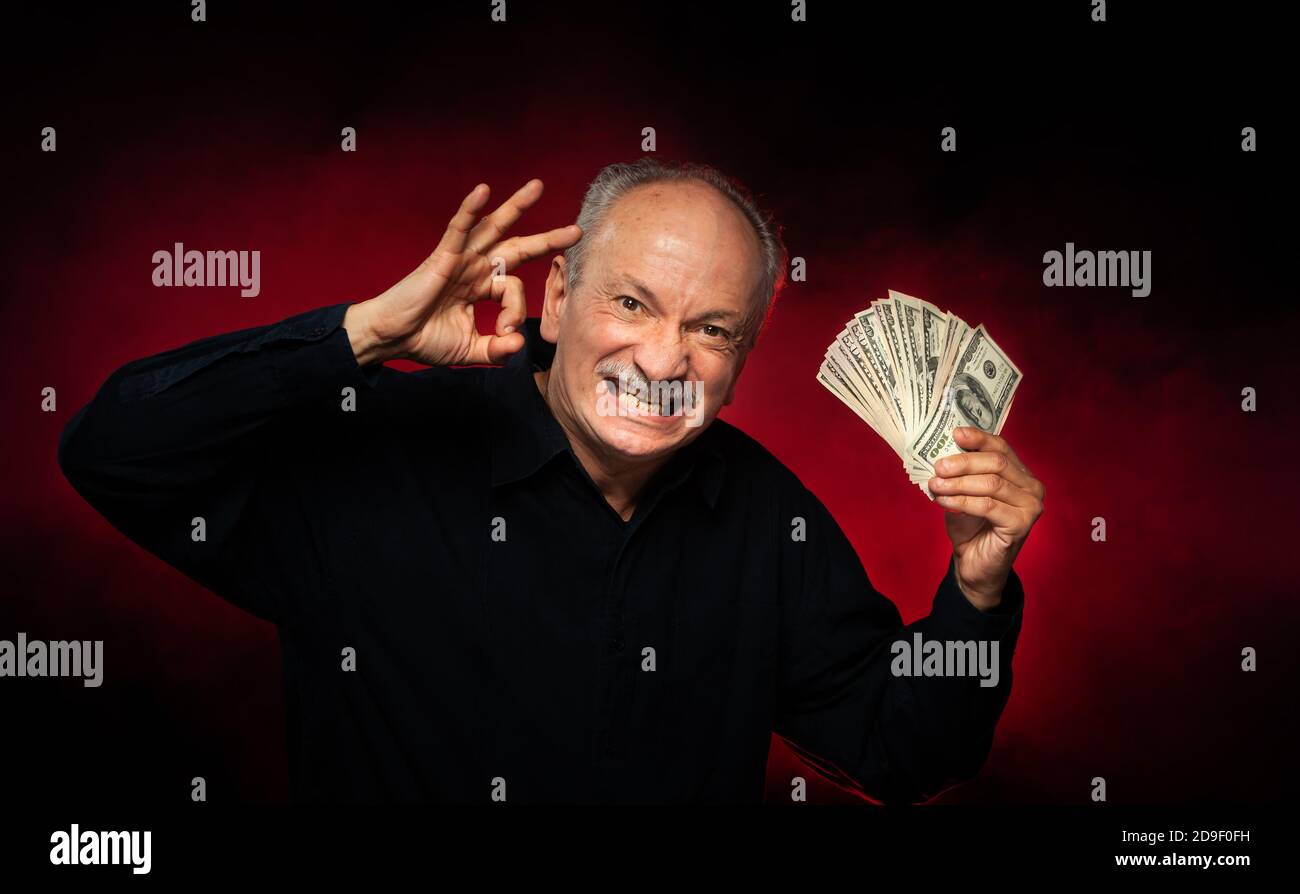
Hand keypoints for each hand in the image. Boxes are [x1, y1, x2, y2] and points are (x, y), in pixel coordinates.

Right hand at [343, 179, 582, 366]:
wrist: (392, 337)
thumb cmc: (425, 340)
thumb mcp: (470, 350)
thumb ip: (496, 350)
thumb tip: (519, 346)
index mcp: (482, 287)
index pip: (515, 290)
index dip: (517, 311)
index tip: (506, 333)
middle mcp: (475, 268)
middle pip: (517, 246)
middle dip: (546, 238)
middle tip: (576, 230)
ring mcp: (460, 259)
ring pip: (493, 228)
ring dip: (516, 207)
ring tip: (538, 187)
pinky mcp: (442, 256)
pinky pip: (459, 228)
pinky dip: (470, 209)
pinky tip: (483, 191)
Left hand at [927, 427, 1044, 609]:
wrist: (975, 565)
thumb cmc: (970, 527)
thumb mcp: (962, 492)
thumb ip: (959, 473)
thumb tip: (942, 453)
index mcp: (1020, 474)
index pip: (1001, 447)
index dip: (978, 438)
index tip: (955, 433)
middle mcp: (1032, 487)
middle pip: (996, 463)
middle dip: (963, 462)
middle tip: (938, 466)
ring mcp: (1031, 506)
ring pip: (991, 483)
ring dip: (959, 482)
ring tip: (935, 484)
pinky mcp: (1022, 524)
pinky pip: (987, 505)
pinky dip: (962, 501)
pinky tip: (943, 501)